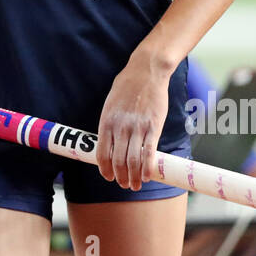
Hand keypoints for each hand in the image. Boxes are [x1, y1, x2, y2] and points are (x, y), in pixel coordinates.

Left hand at [96, 46, 176, 190]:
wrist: (146, 71)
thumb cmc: (127, 86)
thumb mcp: (110, 104)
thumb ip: (109, 124)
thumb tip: (109, 143)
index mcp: (106, 121)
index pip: (102, 153)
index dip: (104, 169)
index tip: (108, 177)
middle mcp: (120, 127)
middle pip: (117, 161)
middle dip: (120, 177)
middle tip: (124, 185)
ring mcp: (136, 127)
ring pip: (132, 161)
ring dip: (133, 177)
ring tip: (135, 184)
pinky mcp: (153, 126)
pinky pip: (148, 152)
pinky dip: (147, 167)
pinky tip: (147, 176)